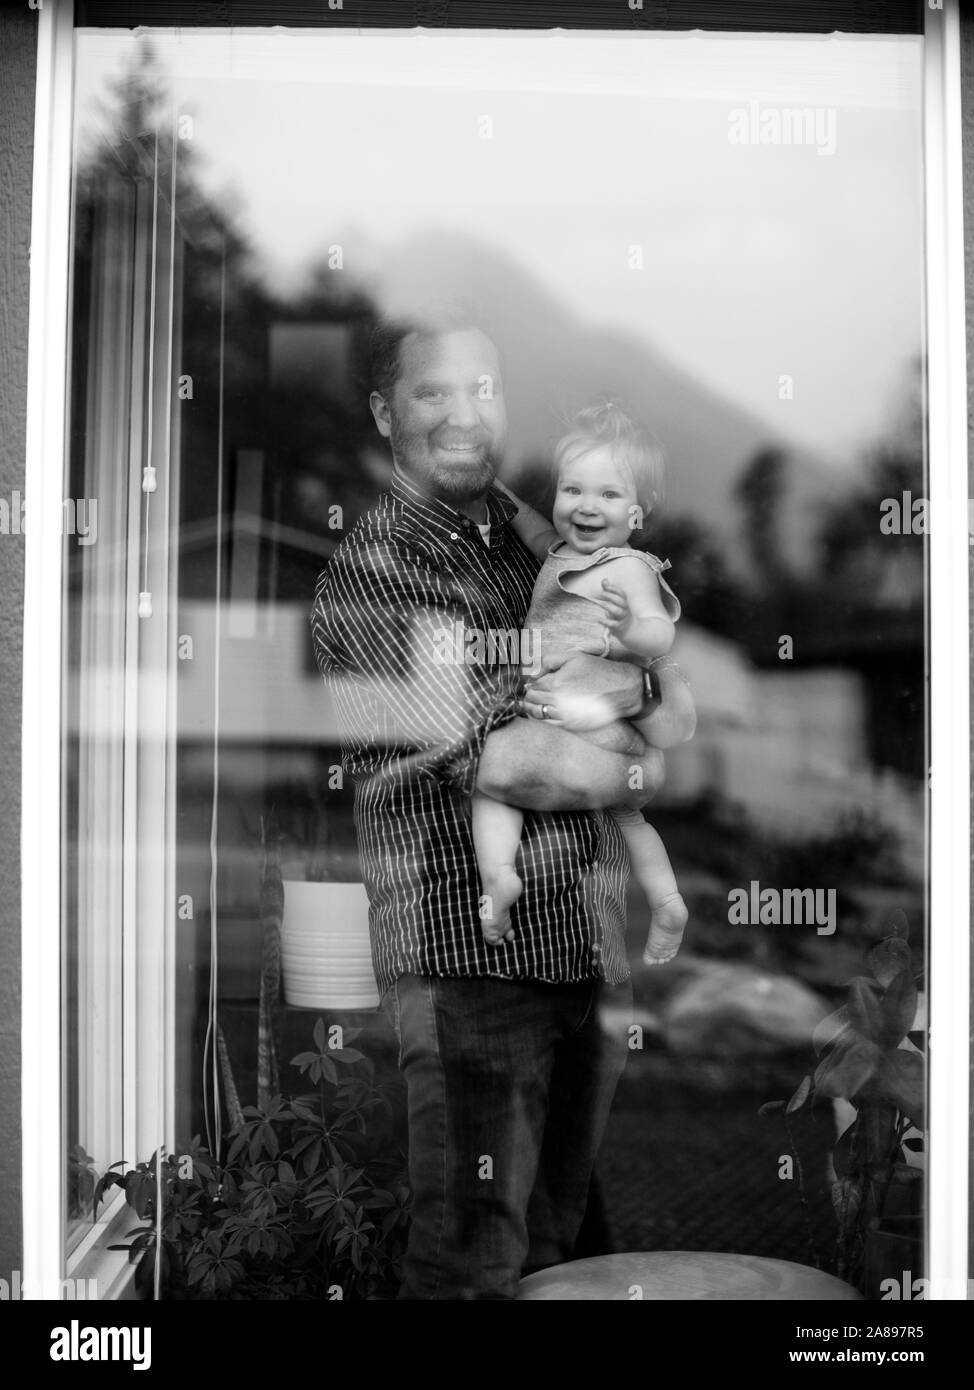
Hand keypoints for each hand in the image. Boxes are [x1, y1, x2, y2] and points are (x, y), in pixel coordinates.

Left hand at [520, 653, 643, 730]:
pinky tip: (546, 711)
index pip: (533, 686)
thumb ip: (549, 661)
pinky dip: (543, 717)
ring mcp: (565, 715)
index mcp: (556, 682)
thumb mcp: (574, 656)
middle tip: (532, 692)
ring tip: (535, 702)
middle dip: (530, 695)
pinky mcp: (571, 725)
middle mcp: (558, 701)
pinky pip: (549, 723)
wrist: (622, 688)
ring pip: (538, 713)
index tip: (532, 683)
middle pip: (533, 699)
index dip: (531, 684)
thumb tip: (533, 674)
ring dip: (533, 707)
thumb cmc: (598, 670)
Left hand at [597, 579, 632, 636]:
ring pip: (618, 612)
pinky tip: (599, 620)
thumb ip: (610, 591)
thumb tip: (604, 580)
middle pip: (621, 601)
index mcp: (624, 602)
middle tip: (603, 593)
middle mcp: (625, 609)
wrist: (631, 630)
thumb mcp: (617, 602)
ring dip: (609, 607)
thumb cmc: (621, 613)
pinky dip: (606, 622)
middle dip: (612, 596)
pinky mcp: (619, 627)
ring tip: (600, 604)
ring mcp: (622, 618)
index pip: (622, 594)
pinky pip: (613, 624)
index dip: (614, 589)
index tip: (606, 585)